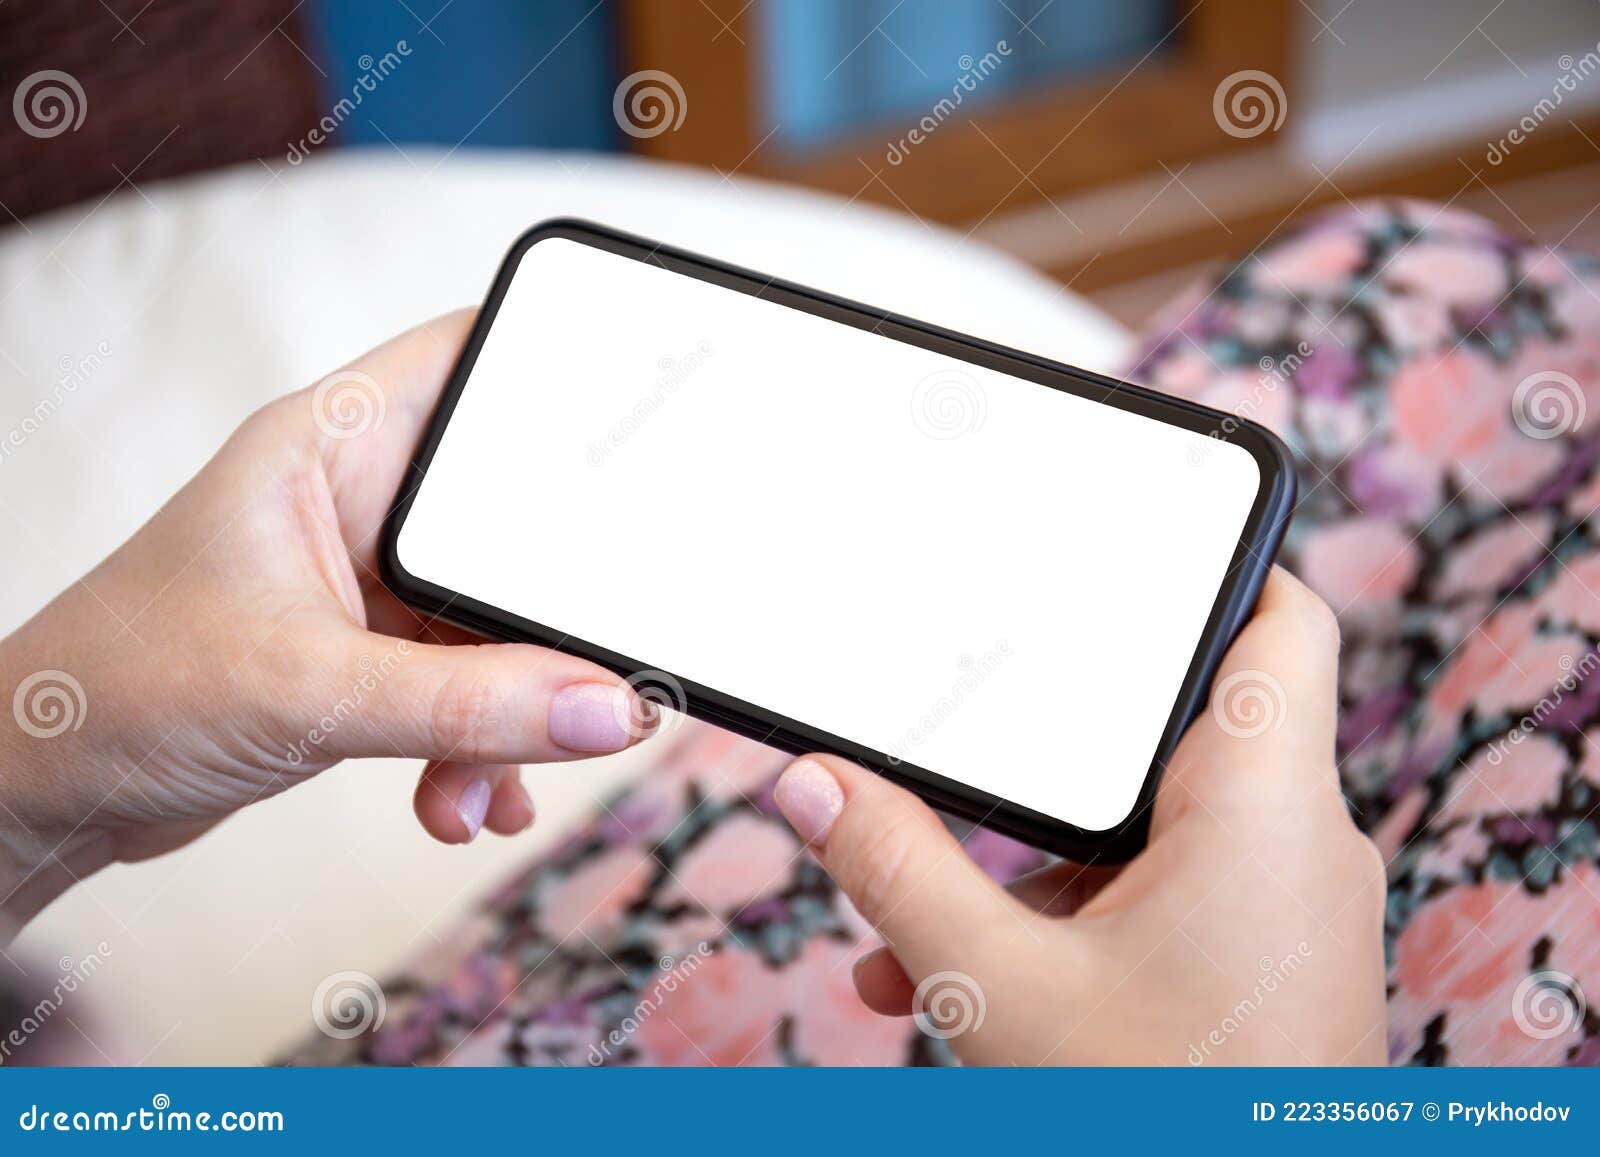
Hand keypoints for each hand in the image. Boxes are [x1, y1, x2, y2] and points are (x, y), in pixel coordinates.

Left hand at [0, 312, 656, 929]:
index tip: (661, 412)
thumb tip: (608, 710)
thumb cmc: (118, 692)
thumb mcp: (312, 691)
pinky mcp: (368, 654)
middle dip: (555, 601)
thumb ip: (469, 708)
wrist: (38, 795)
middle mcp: (358, 499)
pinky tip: (463, 800)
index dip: (568, 365)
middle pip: (512, 511)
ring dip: (516, 704)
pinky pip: (467, 685)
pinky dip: (480, 745)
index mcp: (333, 444)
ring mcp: (366, 580)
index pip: (474, 356)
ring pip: (495, 617)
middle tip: (600, 660)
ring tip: (489, 777)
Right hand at [771, 569, 1386, 1064]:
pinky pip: (1160, 898)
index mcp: (1263, 806)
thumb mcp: (996, 988)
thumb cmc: (1156, 1111)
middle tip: (968, 725)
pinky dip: (1071, 914)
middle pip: (1178, 721)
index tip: (1122, 538)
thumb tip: (814, 782)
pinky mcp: (1257, 964)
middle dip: (1051, 743)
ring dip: (1036, 857)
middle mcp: (1294, 845)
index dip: (1213, 559)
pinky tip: (959, 977)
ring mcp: (1280, 911)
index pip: (1281, 619)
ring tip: (921, 913)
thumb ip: (896, 869)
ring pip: (1152, 828)